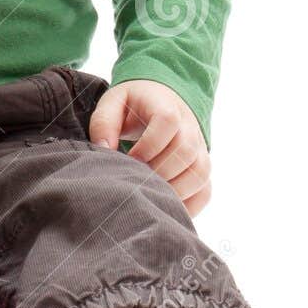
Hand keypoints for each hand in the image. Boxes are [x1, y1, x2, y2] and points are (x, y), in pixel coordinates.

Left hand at [89, 78, 211, 216]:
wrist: (159, 100)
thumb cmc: (132, 105)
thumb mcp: (113, 103)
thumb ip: (104, 123)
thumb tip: (103, 149)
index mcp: (166, 105)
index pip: (167, 122)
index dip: (149, 144)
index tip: (130, 159)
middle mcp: (189, 127)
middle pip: (185, 152)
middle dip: (158, 171)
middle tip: (136, 180)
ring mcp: (199, 149)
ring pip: (199, 174)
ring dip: (174, 190)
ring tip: (148, 194)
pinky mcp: (201, 168)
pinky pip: (205, 191)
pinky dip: (189, 205)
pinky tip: (165, 207)